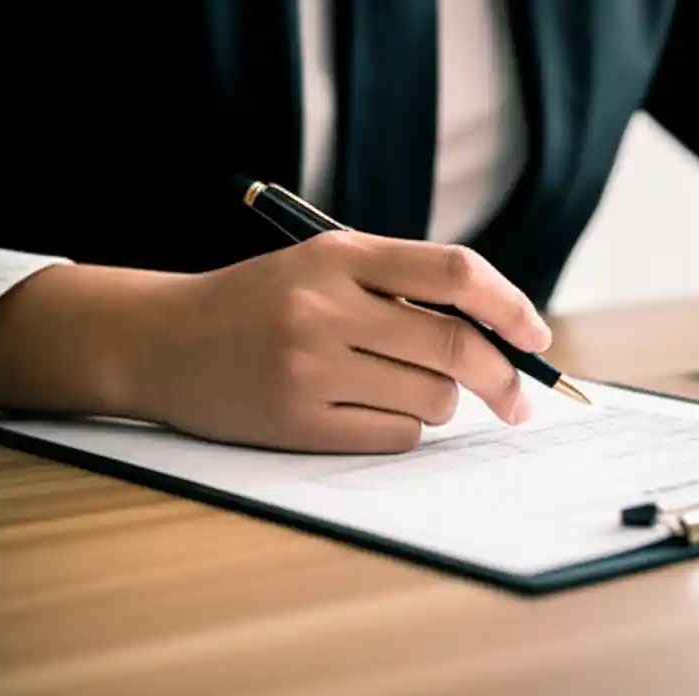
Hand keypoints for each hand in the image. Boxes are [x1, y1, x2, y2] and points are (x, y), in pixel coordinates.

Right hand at [147, 231, 550, 452]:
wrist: (162, 341)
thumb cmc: (263, 302)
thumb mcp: (325, 267)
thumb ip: (405, 288)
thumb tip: (502, 338)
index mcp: (341, 255)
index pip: (455, 273)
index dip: (511, 307)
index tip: (536, 339)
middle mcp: (326, 307)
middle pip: (457, 347)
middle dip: (504, 378)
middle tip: (519, 399)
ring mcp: (309, 368)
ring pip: (432, 400)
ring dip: (440, 402)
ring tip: (400, 388)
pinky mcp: (298, 422)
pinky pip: (396, 436)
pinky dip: (403, 428)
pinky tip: (367, 411)